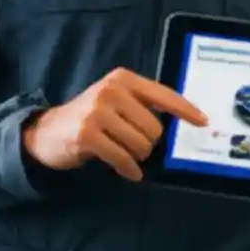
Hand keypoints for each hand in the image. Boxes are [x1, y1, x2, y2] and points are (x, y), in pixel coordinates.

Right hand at [22, 68, 207, 181]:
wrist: (46, 131)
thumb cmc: (89, 117)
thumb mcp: (115, 100)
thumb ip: (141, 105)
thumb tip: (180, 120)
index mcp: (122, 79)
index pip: (162, 94)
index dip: (185, 109)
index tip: (203, 121)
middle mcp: (111, 90)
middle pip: (154, 127)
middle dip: (148, 143)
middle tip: (129, 142)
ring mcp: (97, 111)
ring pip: (141, 144)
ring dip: (136, 156)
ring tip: (120, 150)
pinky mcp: (87, 134)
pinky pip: (123, 159)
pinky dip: (129, 169)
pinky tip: (129, 171)